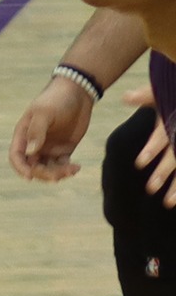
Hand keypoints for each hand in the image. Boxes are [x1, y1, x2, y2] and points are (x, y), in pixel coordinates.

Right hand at [9, 77, 95, 180]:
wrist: (77, 93)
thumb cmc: (56, 100)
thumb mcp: (44, 113)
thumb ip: (36, 132)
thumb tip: (30, 153)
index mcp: (24, 134)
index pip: (16, 156)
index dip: (20, 168)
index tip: (30, 177)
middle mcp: (34, 143)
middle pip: (32, 166)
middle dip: (44, 174)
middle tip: (59, 174)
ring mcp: (49, 147)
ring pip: (48, 169)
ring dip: (57, 174)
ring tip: (72, 170)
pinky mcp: (64, 149)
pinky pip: (62, 166)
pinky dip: (68, 170)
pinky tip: (77, 167)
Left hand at [123, 86, 175, 206]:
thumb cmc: (174, 95)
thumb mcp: (160, 93)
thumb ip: (144, 95)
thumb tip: (125, 96)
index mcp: (173, 124)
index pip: (161, 139)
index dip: (151, 150)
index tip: (138, 164)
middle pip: (174, 159)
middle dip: (163, 173)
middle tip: (149, 189)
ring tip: (166, 203)